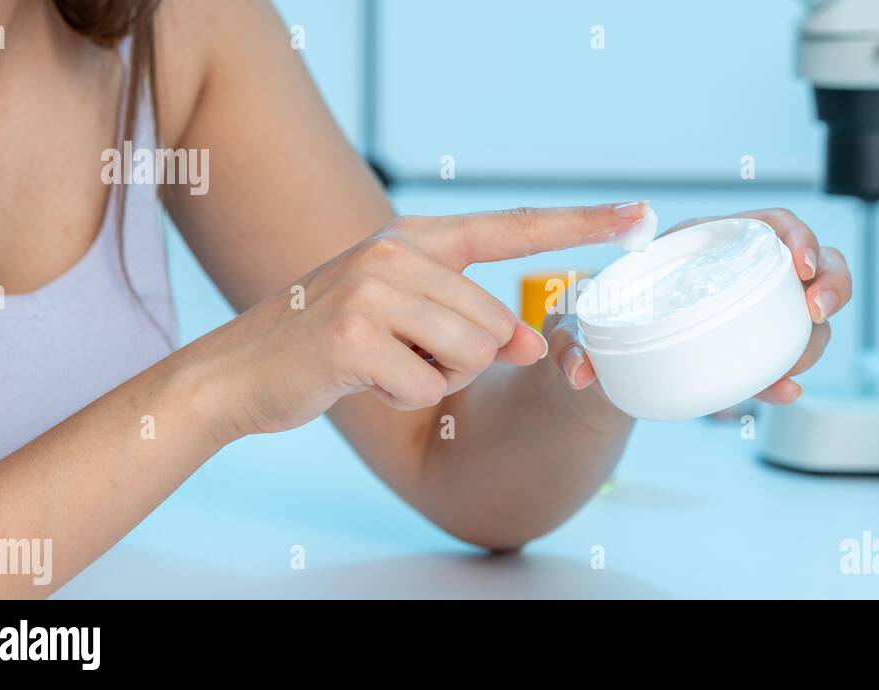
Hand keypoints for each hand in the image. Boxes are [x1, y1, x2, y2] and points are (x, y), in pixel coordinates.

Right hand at [193, 202, 655, 438]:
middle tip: (402, 354)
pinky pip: (428, 387)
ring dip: (434, 378)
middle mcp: (396, 249)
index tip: (640, 216)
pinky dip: (404, 399)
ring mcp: (372, 288)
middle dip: (464, 359)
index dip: (582, 224)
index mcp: (416, 237)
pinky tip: (361, 381)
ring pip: (470, 354)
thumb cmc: (332, 345)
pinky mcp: (354, 335)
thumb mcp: (405, 322)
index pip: (514, 226)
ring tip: (380, 363)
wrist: (239, 372)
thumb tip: (534, 345)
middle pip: (496, 324)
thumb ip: (472, 324)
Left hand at [546, 208, 850, 404]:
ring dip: (813, 338)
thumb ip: (568, 342)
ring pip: (805, 316)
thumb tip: (579, 371)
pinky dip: (787, 377)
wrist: (596, 375)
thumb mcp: (574, 328)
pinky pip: (782, 360)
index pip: (771, 224)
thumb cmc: (588, 330)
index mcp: (704, 245)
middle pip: (811, 267)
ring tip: (792, 367)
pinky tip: (784, 391)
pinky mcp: (746, 355)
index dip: (798, 235)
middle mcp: (735, 276)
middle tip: (816, 314)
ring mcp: (747, 316)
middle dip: (832, 284)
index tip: (801, 264)